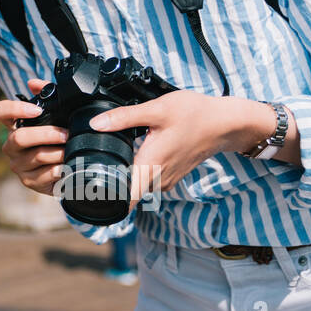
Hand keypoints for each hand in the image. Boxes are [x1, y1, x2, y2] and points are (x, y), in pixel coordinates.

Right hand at [0, 78, 69, 195]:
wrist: (65, 170)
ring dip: (58, 153)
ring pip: (36, 156)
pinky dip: (59, 169)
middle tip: (66, 134)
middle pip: (20, 137)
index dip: (15, 109)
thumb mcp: (56, 116)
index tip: (37, 110)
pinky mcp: (28, 181)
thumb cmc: (58, 140)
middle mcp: (12, 145)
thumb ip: (47, 95)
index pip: (1, 111)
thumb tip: (33, 83)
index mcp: (15, 126)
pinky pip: (44, 175)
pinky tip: (68, 166)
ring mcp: (18, 164)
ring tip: (72, 149)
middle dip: (46, 134)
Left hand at [88, 91, 271, 210]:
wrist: (224, 123)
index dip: (103, 200)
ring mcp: (166, 180)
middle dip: (106, 185)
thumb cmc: (194, 115)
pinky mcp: (170, 176)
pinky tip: (129, 156)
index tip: (85, 192)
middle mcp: (158, 180)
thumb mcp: (156, 110)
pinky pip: (146, 181)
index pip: (125, 200)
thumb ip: (124, 118)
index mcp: (151, 167)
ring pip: (136, 187)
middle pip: (125, 193)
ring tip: (105, 160)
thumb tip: (95, 125)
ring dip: (122, 179)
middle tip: (86, 170)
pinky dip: (135, 173)